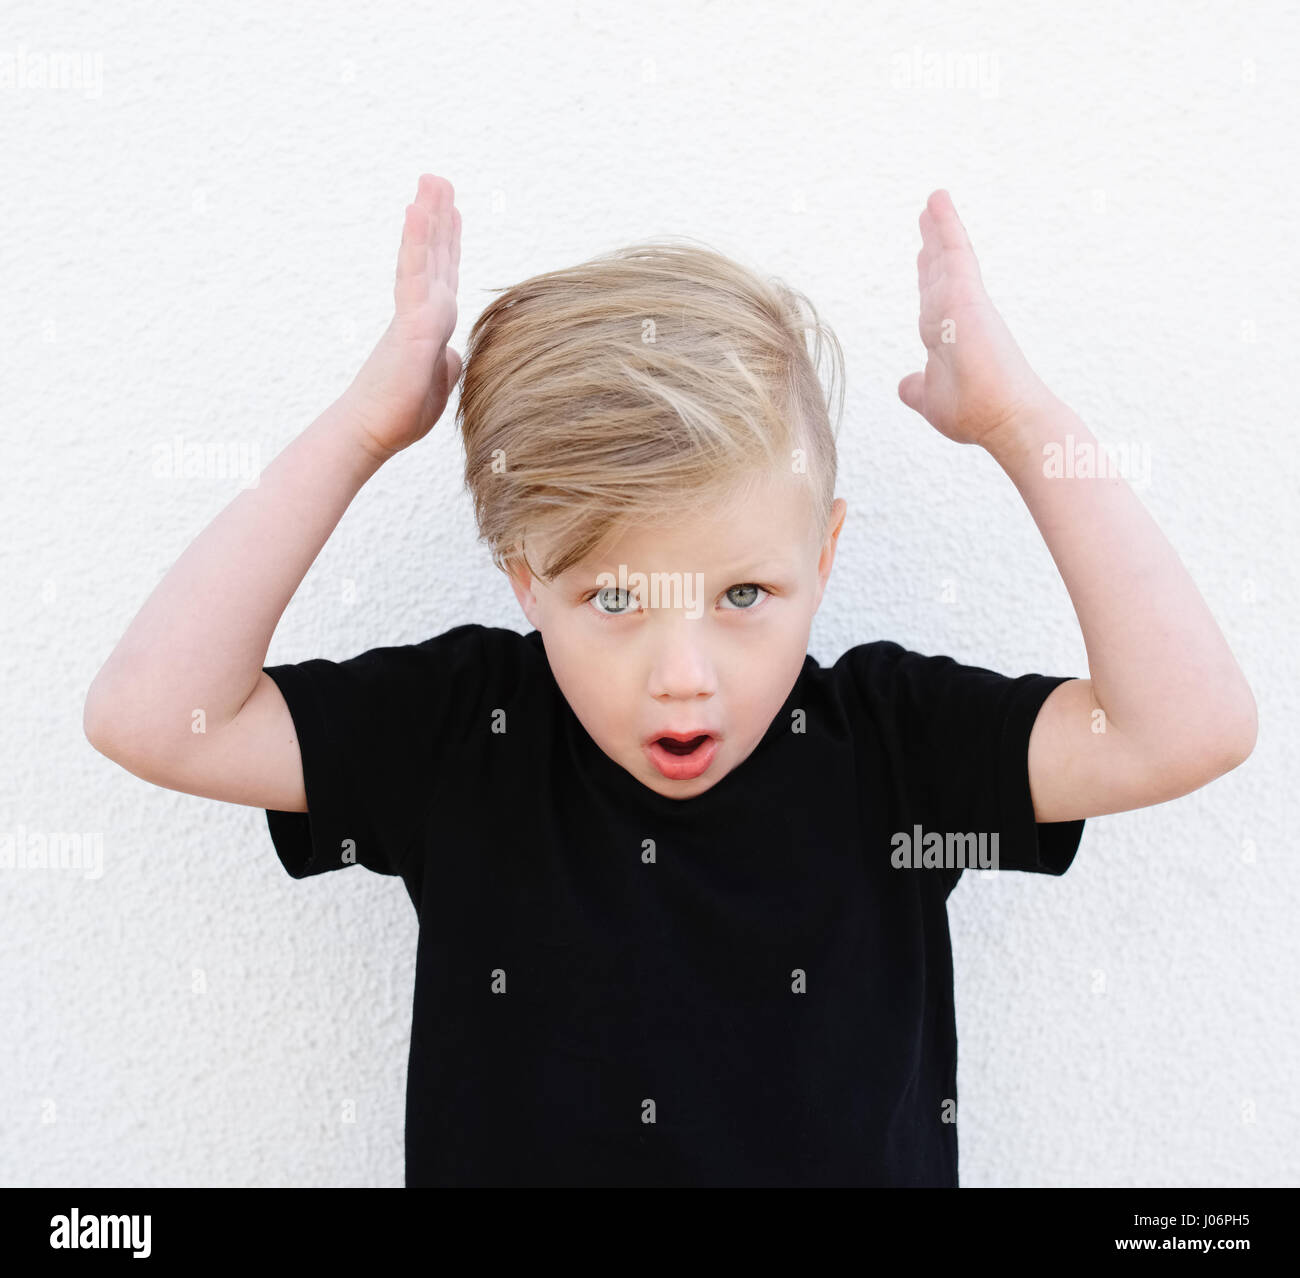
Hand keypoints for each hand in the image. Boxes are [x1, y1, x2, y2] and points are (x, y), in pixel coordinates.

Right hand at [346, 173, 461, 459]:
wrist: (371, 434)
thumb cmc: (397, 415)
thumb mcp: (436, 385)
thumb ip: (446, 364)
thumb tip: (454, 353)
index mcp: (430, 326)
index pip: (441, 276)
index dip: (446, 243)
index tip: (451, 213)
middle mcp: (421, 313)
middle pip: (433, 256)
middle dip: (437, 218)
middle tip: (439, 180)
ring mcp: (415, 314)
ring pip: (423, 257)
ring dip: (427, 216)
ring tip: (430, 180)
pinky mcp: (411, 323)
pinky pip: (416, 274)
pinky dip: (417, 241)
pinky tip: (418, 212)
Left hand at [898, 189, 1051, 448]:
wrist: (1007, 420)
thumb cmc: (978, 415)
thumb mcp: (932, 401)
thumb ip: (918, 388)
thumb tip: (904, 384)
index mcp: (948, 339)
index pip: (935, 301)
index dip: (929, 278)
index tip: (923, 257)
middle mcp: (956, 318)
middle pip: (940, 274)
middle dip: (933, 247)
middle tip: (928, 216)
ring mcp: (962, 306)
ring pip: (947, 260)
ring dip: (939, 228)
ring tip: (933, 200)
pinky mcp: (968, 297)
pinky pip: (954, 254)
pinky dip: (946, 228)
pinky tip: (937, 204)